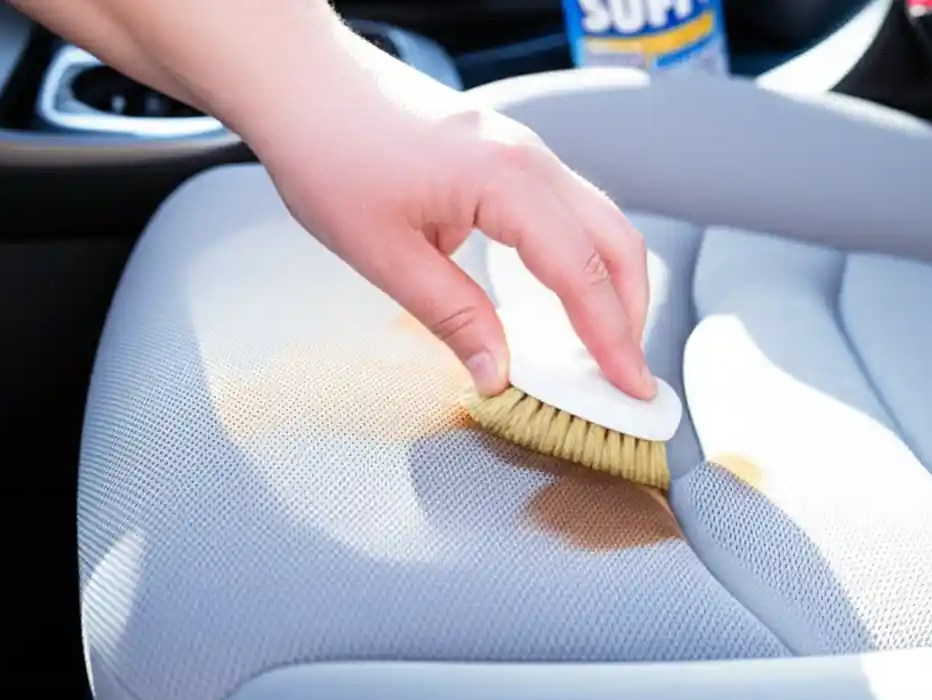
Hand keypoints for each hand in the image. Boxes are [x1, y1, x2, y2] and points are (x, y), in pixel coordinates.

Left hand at [241, 23, 657, 399]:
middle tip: (626, 374)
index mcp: (506, 180)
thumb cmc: (328, 150)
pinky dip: (583, 257)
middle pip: (615, 242)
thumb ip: (452, 316)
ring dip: (611, 284)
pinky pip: (568, 208)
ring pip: (599, 221)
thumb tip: (497, 372)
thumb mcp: (384, 253)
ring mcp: (522, 150)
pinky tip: (565, 294)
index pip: (582, 273)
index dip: (612, 338)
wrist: (301, 82)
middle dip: (630, 313)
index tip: (630, 386)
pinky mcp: (506, 152)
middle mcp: (529, 158)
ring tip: (603, 343)